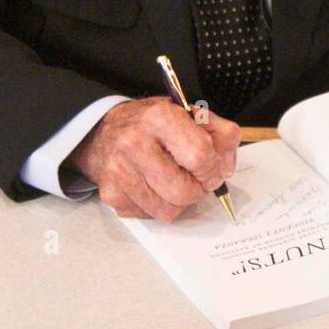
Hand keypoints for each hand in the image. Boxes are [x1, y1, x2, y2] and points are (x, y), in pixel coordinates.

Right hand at [67, 98, 239, 221]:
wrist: (103, 132)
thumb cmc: (152, 124)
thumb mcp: (190, 113)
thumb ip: (220, 133)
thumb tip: (225, 167)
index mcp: (159, 118)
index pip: (200, 156)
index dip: (214, 167)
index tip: (214, 167)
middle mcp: (134, 143)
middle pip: (185, 191)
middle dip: (199, 189)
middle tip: (198, 178)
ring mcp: (119, 172)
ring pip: (169, 211)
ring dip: (181, 201)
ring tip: (176, 179)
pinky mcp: (111, 195)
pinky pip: (150, 216)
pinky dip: (159, 205)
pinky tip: (155, 185)